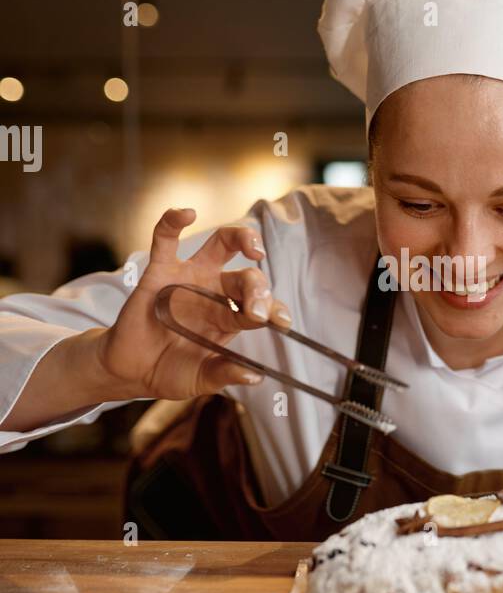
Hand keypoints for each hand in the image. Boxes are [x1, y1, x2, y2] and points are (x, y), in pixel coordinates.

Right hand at [96, 207, 290, 399]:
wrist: (131, 370)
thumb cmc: (170, 371)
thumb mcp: (200, 379)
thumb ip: (224, 374)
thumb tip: (254, 376)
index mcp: (231, 316)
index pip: (261, 305)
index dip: (274, 309)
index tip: (282, 322)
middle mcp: (216, 291)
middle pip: (246, 276)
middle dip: (257, 288)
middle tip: (257, 310)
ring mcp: (189, 276)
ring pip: (221, 244)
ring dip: (241, 238)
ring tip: (252, 247)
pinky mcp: (159, 269)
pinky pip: (165, 238)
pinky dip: (174, 220)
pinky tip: (187, 214)